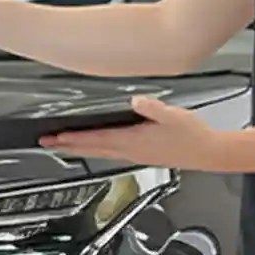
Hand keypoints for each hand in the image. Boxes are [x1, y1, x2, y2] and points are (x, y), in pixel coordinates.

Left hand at [39, 96, 228, 171]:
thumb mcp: (173, 116)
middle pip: (91, 150)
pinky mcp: (141, 154)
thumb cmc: (192, 136)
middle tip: (46, 143)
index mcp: (133, 142)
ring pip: (98, 152)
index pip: (96, 140)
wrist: (208, 153)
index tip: (56, 137)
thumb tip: (135, 100)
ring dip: (78, 149)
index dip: (73, 139)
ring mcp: (135, 155)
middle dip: (67, 147)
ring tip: (62, 145)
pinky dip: (95, 149)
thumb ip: (153, 107)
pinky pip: (110, 153)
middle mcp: (130, 152)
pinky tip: (94, 146)